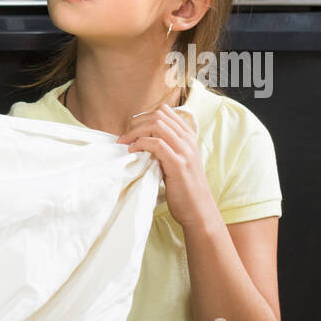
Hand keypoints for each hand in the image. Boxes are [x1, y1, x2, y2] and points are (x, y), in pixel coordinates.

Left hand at [116, 104, 216, 229]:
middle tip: (123, 138)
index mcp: (188, 136)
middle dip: (136, 124)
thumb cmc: (183, 187)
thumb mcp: (176, 161)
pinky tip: (133, 151)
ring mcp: (185, 150)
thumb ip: (165, 147)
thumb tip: (140, 140)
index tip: (131, 130)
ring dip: (136, 132)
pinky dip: (141, 144)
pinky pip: (156, 143)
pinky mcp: (178, 163)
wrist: (198, 208)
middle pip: (158, 116)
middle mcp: (188, 139)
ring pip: (157, 125)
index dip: (143, 117)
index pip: (165, 112)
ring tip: (124, 143)